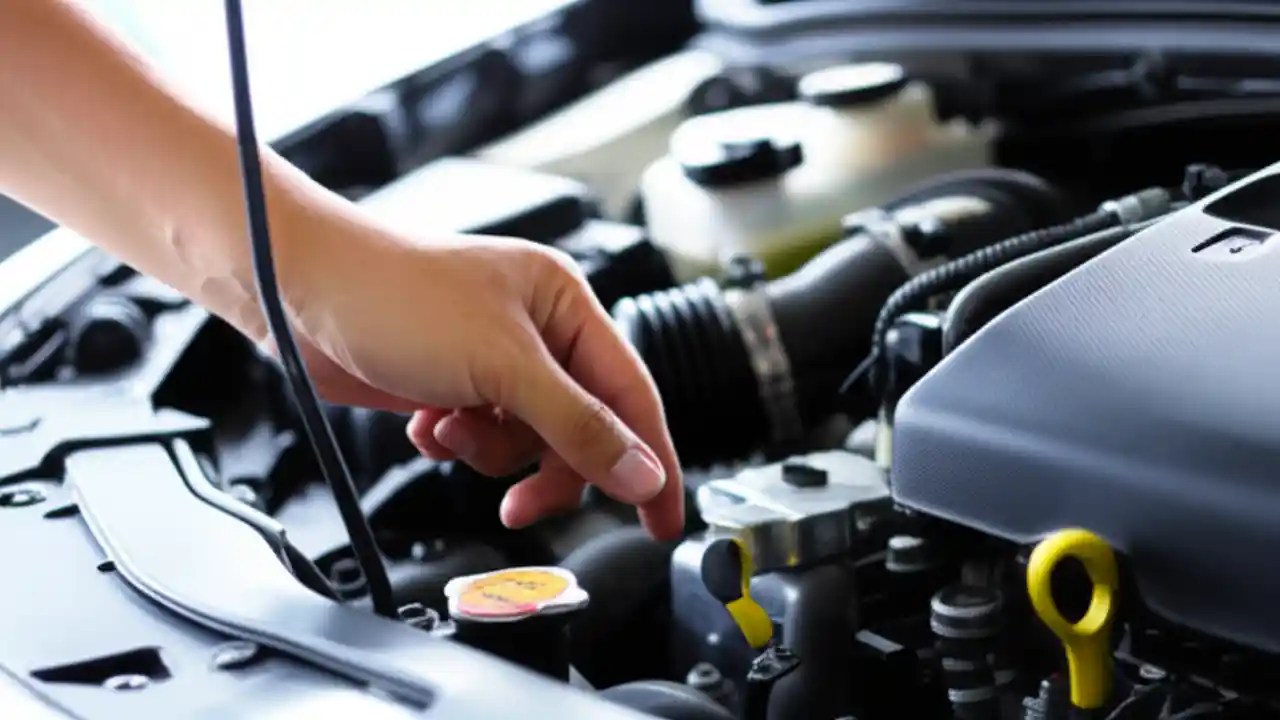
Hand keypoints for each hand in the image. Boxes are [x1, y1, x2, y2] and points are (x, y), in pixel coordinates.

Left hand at [277, 212, 683, 539]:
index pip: (632, 394)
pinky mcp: (456, 383)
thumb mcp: (502, 366)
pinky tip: (428, 422)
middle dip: (547, 467)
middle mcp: (539, 330)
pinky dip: (456, 442)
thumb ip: (578, 425)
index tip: (662, 519)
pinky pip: (483, 439)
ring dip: (489, 451)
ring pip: (528, 442)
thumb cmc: (393, 293)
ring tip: (451, 428)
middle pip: (580, 430)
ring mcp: (495, 358)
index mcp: (567, 304)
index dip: (652, 461)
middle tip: (522, 505)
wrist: (298, 290)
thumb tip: (641, 473)